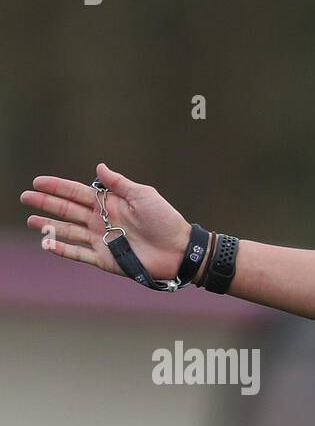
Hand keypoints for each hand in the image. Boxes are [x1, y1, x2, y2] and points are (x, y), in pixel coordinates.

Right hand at [20, 164, 190, 279]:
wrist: (179, 250)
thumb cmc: (165, 220)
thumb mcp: (143, 195)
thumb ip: (119, 184)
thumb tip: (98, 166)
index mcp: (109, 203)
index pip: (76, 192)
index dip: (57, 187)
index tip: (37, 182)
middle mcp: (102, 221)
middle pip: (67, 210)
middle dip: (46, 204)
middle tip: (25, 198)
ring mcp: (102, 240)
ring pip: (69, 232)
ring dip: (50, 227)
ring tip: (31, 222)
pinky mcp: (106, 259)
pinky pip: (80, 254)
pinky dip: (64, 250)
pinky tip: (48, 245)